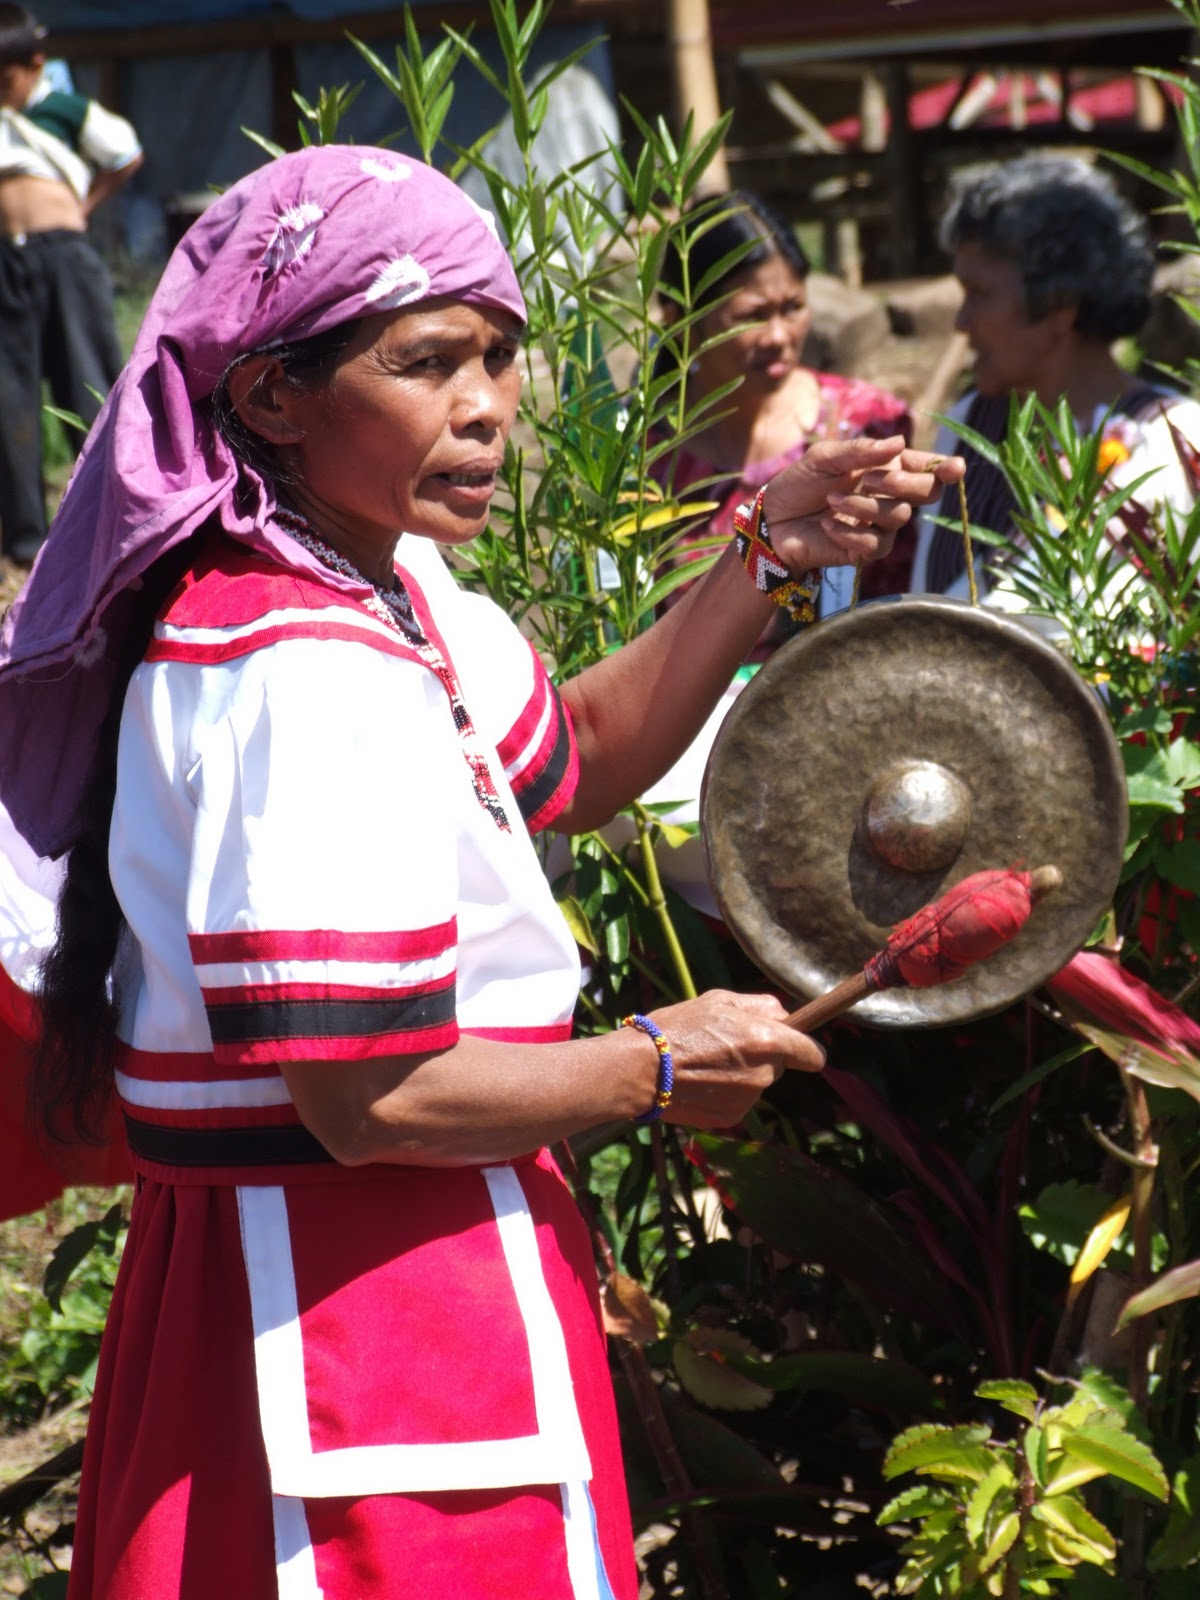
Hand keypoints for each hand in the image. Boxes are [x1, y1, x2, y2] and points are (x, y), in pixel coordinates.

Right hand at [642, 990, 823, 1129]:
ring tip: (706, 1063)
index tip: (798, 1047)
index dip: (806, 1049)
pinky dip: (725, 1093)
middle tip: (728, 1045)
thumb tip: (785, 1014)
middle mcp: (764, 1074)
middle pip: (779, 1066)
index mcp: (767, 1041)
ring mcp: (748, 1100)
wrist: (642, 1069)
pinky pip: (738, 1101)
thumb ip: (760, 1006)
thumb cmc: (678, 1027)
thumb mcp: (718, 1001)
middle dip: (763, 1056)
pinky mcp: (730, 1119)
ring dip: (742, 1074)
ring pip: (757, 1084)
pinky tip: (700, 1082)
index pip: (813, 1054)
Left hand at [762, 437, 965, 573]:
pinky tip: (827, 525)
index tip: (955, 468)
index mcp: (886, 468)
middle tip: (869, 479)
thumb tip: (899, 443)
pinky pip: (876, 544)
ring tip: (831, 499)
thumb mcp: (824, 457)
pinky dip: (850, 532)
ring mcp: (879, 525)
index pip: (926, 468)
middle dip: (903, 484)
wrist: (771, 520)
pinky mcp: (865, 550)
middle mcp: (889, 496)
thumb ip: (860, 450)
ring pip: (899, 516)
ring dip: (864, 505)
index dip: (945, 468)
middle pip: (926, 493)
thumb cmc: (798, 484)